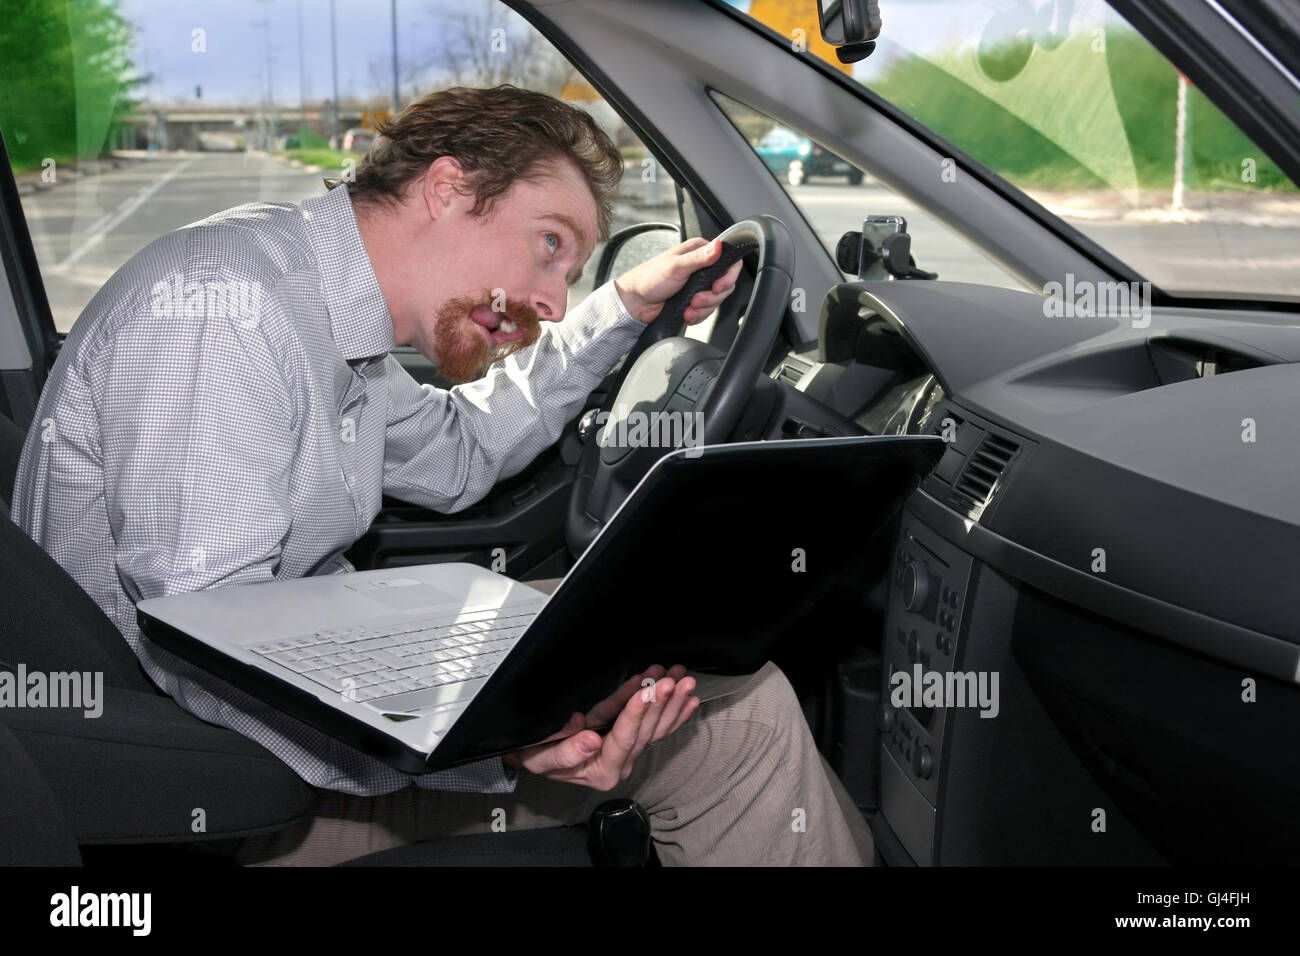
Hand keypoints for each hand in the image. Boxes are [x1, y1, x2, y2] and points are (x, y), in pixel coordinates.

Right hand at [502, 664, 700, 790]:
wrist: (538, 757)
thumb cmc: (538, 756)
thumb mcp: (542, 757)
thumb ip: (566, 752)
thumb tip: (590, 739)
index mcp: (601, 771)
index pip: (623, 738)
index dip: (635, 713)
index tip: (645, 690)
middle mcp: (620, 765)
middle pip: (646, 731)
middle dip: (661, 702)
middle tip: (673, 679)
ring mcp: (629, 753)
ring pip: (656, 727)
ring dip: (672, 702)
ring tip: (683, 679)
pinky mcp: (632, 741)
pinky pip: (657, 727)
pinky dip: (674, 713)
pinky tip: (689, 700)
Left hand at [614, 237, 744, 324]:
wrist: (635, 302)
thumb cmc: (649, 279)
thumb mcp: (676, 266)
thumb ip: (700, 257)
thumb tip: (719, 245)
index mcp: (699, 251)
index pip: (729, 261)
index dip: (728, 277)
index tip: (717, 287)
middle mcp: (701, 267)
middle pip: (725, 284)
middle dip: (712, 297)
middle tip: (696, 300)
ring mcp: (698, 285)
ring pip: (716, 300)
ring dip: (703, 308)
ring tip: (688, 308)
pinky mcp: (694, 300)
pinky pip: (707, 311)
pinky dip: (698, 315)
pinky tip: (686, 313)